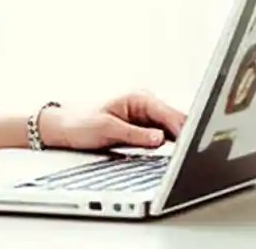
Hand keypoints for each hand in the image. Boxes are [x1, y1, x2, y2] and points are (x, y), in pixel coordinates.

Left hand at [39, 91, 186, 150]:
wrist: (65, 127)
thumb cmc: (81, 122)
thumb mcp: (107, 129)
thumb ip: (135, 134)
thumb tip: (160, 139)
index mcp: (138, 97)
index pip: (169, 113)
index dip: (183, 129)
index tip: (190, 143)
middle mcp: (146, 104)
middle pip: (175, 121)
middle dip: (184, 136)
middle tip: (190, 155)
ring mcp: (147, 116)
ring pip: (172, 130)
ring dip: (178, 142)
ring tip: (184, 156)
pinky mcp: (145, 128)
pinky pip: (164, 136)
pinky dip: (170, 145)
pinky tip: (174, 155)